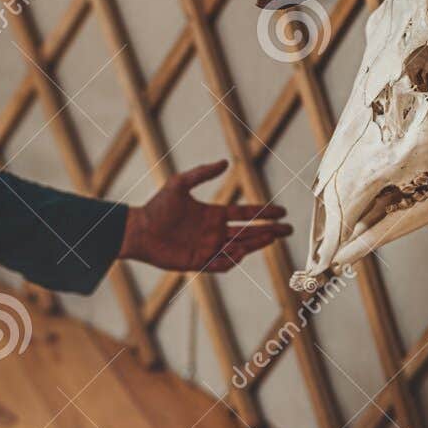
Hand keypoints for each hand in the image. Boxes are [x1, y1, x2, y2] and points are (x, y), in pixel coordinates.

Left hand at [119, 160, 290, 272]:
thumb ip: (202, 173)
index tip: (281, 211)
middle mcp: (214, 232)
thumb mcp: (180, 184)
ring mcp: (208, 248)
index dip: (263, 212)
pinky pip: (221, 264)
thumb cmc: (157, 206)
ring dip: (256, 243)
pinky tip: (241, 251)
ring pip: (239, 247)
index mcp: (213, 215)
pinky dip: (232, 259)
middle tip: (289, 230)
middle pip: (248, 232)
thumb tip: (225, 163)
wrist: (139, 230)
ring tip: (272, 237)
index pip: (245, 214)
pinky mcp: (199, 262)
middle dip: (269, 230)